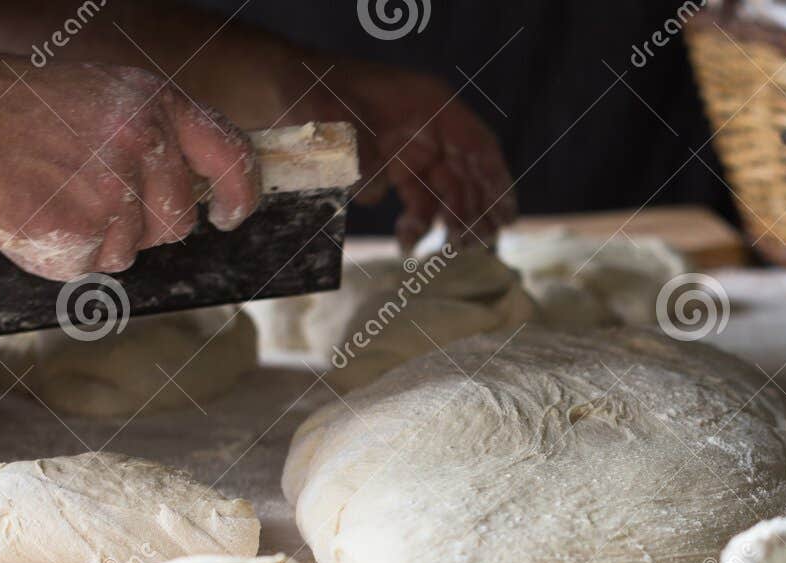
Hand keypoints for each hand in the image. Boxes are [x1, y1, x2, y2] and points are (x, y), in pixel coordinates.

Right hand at [0, 59, 260, 280]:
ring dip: (99, 238)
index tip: (229, 213)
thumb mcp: (104, 98)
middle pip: (179, 221)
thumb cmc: (19, 109)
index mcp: (158, 105)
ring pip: (133, 249)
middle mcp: (147, 147)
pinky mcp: (83, 235)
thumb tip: (194, 185)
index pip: (231, 156)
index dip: (239, 193)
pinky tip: (36, 214)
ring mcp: (116, 194)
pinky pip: (92, 266)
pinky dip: (64, 253)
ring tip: (53, 194)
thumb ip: (155, 135)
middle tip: (90, 193)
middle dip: (146, 223)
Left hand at [282, 58, 516, 251]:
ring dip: (452, 222)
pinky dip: (416, 224)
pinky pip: (416, 202)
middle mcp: (428, 129)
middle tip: (474, 242)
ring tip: (453, 248)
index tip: (506, 214)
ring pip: (445, 193)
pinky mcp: (392, 170)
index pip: (477, 144)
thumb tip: (377, 191)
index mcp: (429, 104)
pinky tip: (407, 243)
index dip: (496, 180)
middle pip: (467, 173)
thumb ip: (360, 153)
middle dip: (475, 209)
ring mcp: (411, 150)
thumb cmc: (312, 92)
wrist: (279, 91)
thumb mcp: (335, 117)